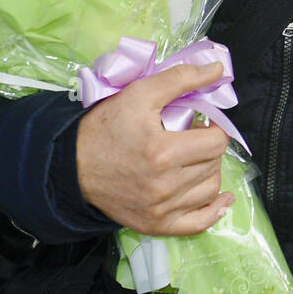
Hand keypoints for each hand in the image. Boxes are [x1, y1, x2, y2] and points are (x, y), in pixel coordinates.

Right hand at [76, 60, 232, 235]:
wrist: (72, 166)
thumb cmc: (106, 128)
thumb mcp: (139, 93)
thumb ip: (180, 78)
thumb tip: (217, 68)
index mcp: (163, 152)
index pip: (216, 142)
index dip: (214, 128)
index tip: (202, 124)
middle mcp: (164, 186)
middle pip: (214, 165)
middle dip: (209, 147)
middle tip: (193, 138)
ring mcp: (161, 210)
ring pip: (210, 190)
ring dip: (210, 171)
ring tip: (195, 160)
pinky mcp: (155, 225)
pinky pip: (198, 224)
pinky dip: (214, 211)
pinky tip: (221, 198)